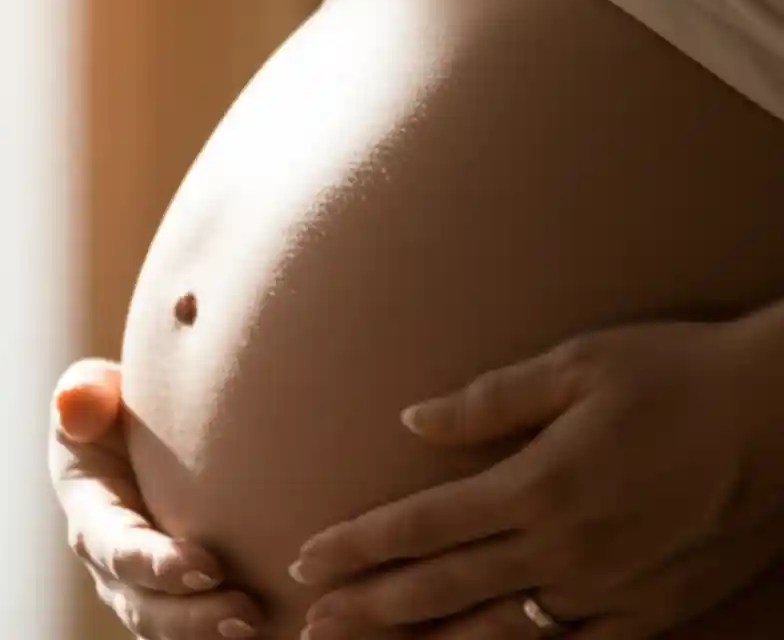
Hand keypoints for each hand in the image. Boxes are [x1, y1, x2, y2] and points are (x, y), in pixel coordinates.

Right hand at [49, 358, 264, 638]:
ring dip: (212, 635)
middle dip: (190, 618)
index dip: (154, 563)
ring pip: (173, 631)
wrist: (158, 433)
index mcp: (89, 515)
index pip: (115, 549)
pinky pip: (201, 632)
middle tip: (245, 614)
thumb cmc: (127, 403)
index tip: (206, 564)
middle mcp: (113, 567)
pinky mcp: (186, 600)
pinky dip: (232, 635)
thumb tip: (75, 406)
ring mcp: (148, 591)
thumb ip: (85, 392)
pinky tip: (279, 629)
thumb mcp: (97, 387)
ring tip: (261, 626)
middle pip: (144, 607)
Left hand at [291, 312, 783, 638]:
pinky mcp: (648, 611)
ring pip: (491, 632)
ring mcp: (606, 591)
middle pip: (439, 590)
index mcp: (537, 486)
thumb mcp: (577, 366)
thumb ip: (486, 402)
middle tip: (309, 626)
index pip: (419, 526)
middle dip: (366, 609)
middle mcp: (563, 549)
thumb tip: (411, 422)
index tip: (304, 561)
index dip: (355, 546)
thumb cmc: (677, 376)